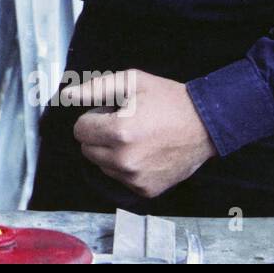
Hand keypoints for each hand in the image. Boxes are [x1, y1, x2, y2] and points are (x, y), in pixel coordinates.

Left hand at [63, 69, 218, 198]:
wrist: (206, 125)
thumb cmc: (169, 100)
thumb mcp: (132, 82)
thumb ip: (96, 88)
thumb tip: (67, 95)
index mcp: (119, 132)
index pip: (79, 130)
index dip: (94, 117)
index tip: (111, 112)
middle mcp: (125, 160)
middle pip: (87, 149)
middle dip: (99, 135)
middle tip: (124, 123)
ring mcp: (136, 178)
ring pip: (102, 165)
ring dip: (111, 152)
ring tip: (136, 137)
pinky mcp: (146, 190)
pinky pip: (120, 178)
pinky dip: (126, 167)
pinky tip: (145, 152)